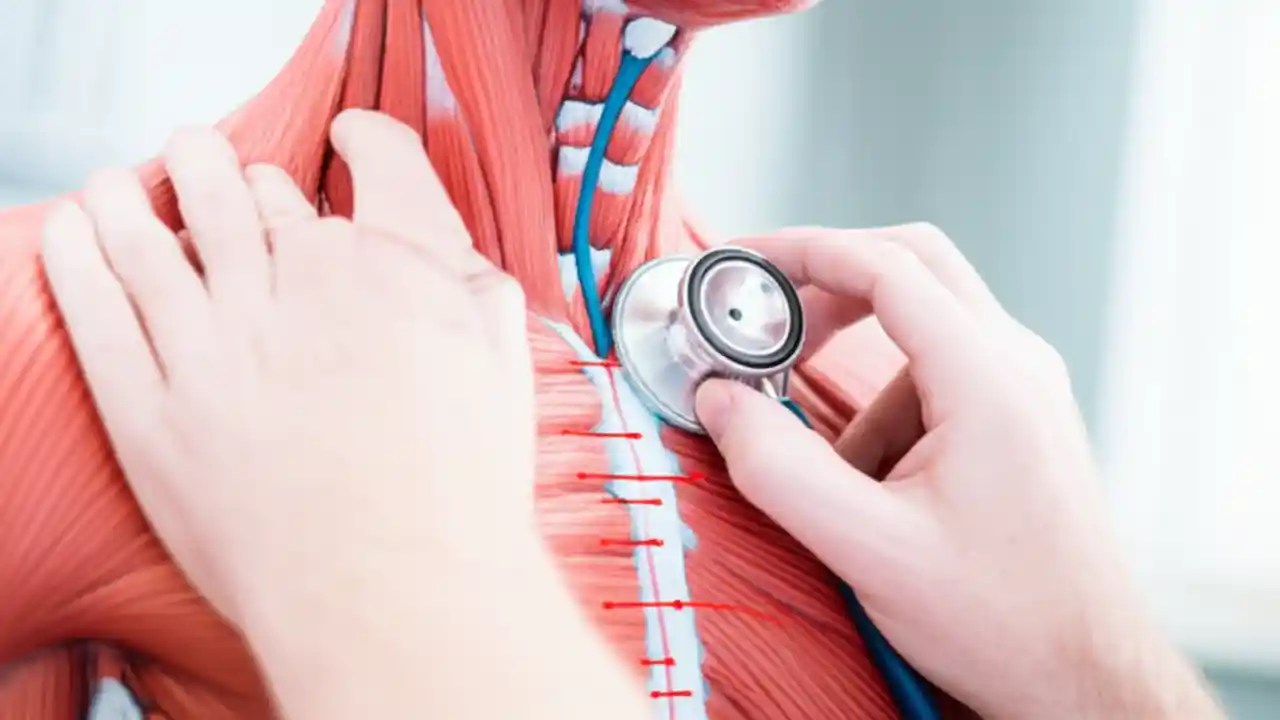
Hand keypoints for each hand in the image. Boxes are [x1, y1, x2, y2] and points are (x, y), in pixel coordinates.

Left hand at [40, 111, 651, 719]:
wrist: (397, 594)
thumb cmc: (461, 496)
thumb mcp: (507, 374)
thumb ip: (478, 297)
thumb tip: (453, 261)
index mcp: (396, 266)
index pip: (374, 162)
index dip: (361, 140)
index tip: (349, 139)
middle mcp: (301, 283)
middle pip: (250, 191)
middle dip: (229, 164)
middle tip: (214, 158)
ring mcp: (218, 344)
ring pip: (157, 232)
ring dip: (137, 188)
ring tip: (128, 177)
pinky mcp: (152, 409)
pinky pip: (99, 307)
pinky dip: (78, 255)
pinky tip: (74, 227)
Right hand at [695, 226, 1221, 718]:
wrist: (1085, 677)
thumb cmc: (997, 620)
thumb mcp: (866, 548)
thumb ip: (778, 468)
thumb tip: (719, 399)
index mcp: (987, 379)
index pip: (885, 266)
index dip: (802, 252)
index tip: (740, 263)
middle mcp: (1016, 364)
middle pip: (912, 266)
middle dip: (828, 282)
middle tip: (765, 320)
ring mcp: (1024, 389)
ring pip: (920, 327)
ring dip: (854, 368)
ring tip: (831, 468)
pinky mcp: (1018, 419)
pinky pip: (937, 377)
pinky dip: (885, 409)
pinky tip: (875, 489)